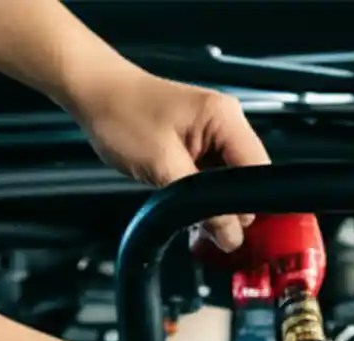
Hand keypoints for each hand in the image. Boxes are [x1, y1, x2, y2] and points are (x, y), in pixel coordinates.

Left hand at [66, 65, 269, 250]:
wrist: (94, 92)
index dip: (247, 206)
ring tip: (189, 211)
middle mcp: (226, 121)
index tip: (231, 231)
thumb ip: (200, 204)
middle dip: (230, 206)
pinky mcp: (199, 140)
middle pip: (248, 179)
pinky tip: (183, 199)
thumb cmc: (121, 114)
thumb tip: (231, 236)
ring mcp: (214, 131)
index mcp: (226, 118)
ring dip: (213, 200)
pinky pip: (214, 174)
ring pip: (231, 180)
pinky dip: (201, 191)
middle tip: (205, 228)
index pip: (259, 173)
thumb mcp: (162, 166)